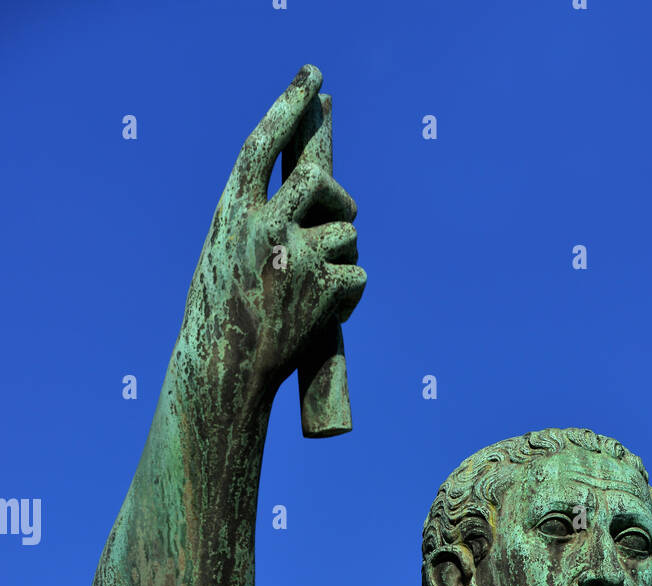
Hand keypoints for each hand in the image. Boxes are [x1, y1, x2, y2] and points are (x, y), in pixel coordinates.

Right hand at [179, 65, 365, 407]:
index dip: (287, 107)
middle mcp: (263, 226)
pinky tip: (325, 315)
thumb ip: (258, 219)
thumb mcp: (226, 254)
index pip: (263, 145)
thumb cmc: (222, 316)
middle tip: (341, 214)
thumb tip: (310, 196)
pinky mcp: (323, 289)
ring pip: (347, 235)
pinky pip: (358, 277)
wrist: (225, 371)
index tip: (312, 78)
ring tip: (314, 291)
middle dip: (338, 198)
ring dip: (343, 258)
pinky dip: (350, 296)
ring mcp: (295, 256)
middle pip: (319, 183)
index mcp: (232, 213)